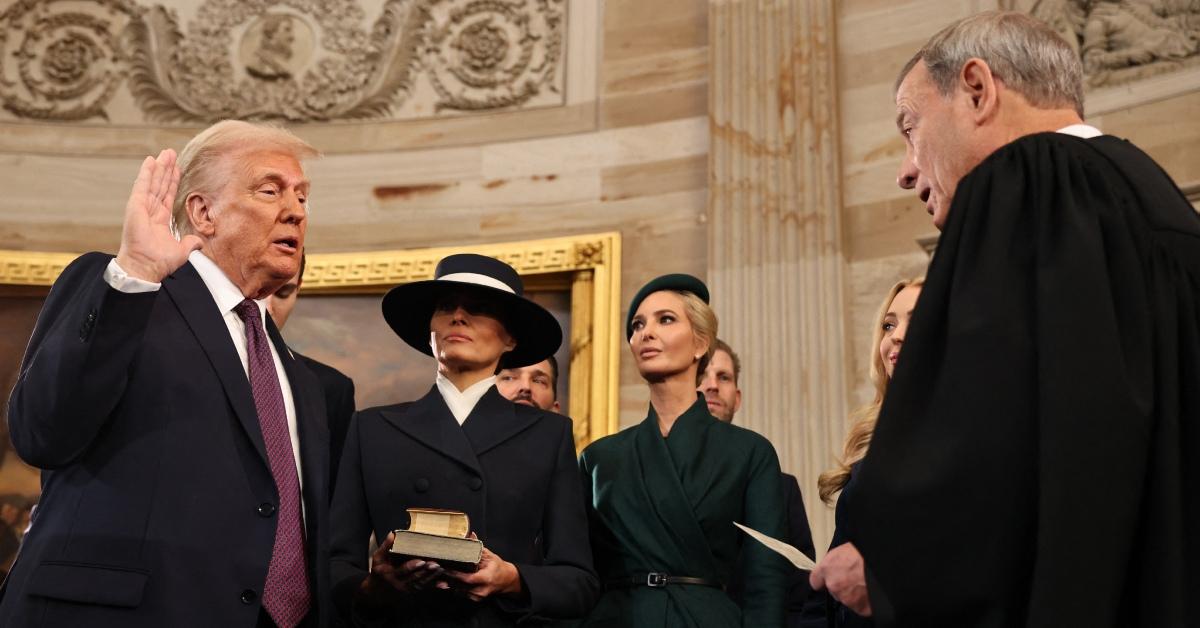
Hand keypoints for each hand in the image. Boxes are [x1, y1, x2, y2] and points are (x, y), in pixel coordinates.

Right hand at [115, 149, 202, 282]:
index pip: (167, 195)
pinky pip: (142, 185)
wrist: (146, 266)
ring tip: (165, 153)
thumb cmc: (158, 262)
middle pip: (160, 185)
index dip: (172, 182)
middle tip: (170, 154)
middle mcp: (150, 211)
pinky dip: (146, 173)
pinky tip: (150, 161)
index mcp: (160, 220)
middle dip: (166, 169)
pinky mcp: (135, 206)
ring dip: (159, 167)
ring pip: (153, 182)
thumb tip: (198, 242)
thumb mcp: (181, 251)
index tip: (176, 169)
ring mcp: (142, 207)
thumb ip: (190, 243)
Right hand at [358, 532, 445, 599]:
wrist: (377, 592)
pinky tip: (444, 584)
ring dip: (432, 578)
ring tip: (441, 570)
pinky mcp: (413, 591)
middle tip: (436, 565)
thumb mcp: (377, 559)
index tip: (422, 561)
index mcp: (390, 574)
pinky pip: (425, 589)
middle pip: (414, 578)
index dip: (412, 567)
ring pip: (421, 584)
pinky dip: (434, 586)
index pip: (402, 571)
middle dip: (426, 572)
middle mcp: (399, 584)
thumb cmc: (378, 572)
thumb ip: (385, 547)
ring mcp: (407, 589)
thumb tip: (392, 534)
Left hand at [441, 535, 521, 601]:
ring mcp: (477, 596)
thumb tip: (470, 534)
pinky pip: (461, 594)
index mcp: (486, 578)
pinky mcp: (474, 599)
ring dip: (449, 584)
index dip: (455, 575)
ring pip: (459, 591)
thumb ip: (478, 547)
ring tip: (439, 575)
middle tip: (437, 571)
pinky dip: (454, 587)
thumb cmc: (498, 567)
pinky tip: (447, 581)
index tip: (445, 568)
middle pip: (460, 587)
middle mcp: (481, 590)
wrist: (507, 581)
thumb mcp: (490, 555)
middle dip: (448, 579)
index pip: (468, 579)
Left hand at [810, 542, 871, 616]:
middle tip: (855, 576)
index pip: (815, 580)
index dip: (822, 580)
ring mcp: (847, 599)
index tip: (828, 579)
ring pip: (847, 599)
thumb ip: (836, 561)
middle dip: (842, 585)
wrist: (884, 563)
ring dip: (854, 593)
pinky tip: (871, 591)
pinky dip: (865, 601)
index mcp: (827, 568)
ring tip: (865, 582)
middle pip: (834, 590)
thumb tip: (836, 565)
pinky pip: (861, 606)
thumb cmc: (866, 551)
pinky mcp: (861, 608)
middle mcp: (834, 585)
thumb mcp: (845, 548)